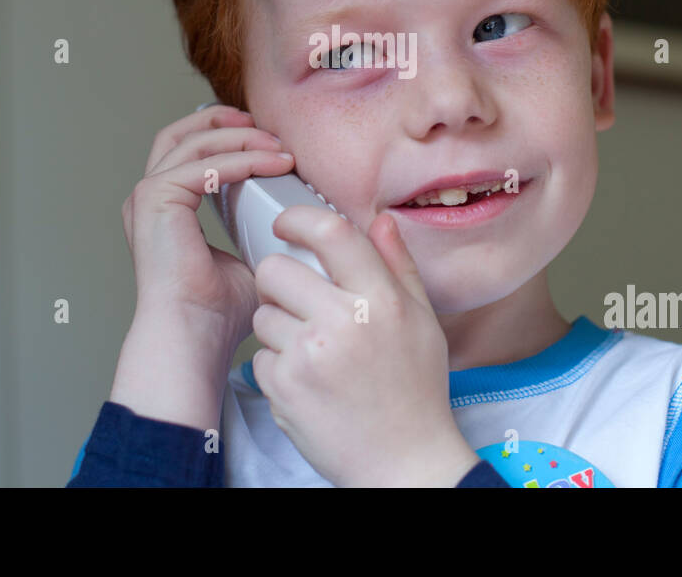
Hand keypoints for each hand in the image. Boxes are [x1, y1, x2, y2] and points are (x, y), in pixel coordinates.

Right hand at [109, 104, 294, 427]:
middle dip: (225, 122)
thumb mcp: (247, 255)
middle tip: (266, 127)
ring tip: (280, 148)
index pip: (188, 152)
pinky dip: (241, 158)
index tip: (265, 136)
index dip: (224, 134)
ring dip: (242, 138)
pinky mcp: (156, 199)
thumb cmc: (216, 312)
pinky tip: (272, 163)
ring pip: (195, 141)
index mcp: (164, 208)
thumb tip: (294, 214)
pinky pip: (205, 164)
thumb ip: (257, 227)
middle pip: (181, 133)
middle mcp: (149, 197)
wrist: (196, 336)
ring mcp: (148, 196)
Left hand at [250, 207, 479, 486]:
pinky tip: (307, 381)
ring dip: (277, 326)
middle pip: (275, 270)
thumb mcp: (422, 321)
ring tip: (311, 350)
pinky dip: (277, 365)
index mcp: (382, 299)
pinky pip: (259, 355)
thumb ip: (398, 265)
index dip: (298, 220)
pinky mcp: (284, 388)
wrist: (404, 462)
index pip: (330, 233)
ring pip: (262, 314)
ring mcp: (310, 356)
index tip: (286, 225)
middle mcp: (344, 322)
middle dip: (278, 280)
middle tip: (295, 299)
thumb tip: (381, 220)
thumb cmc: (415, 391)